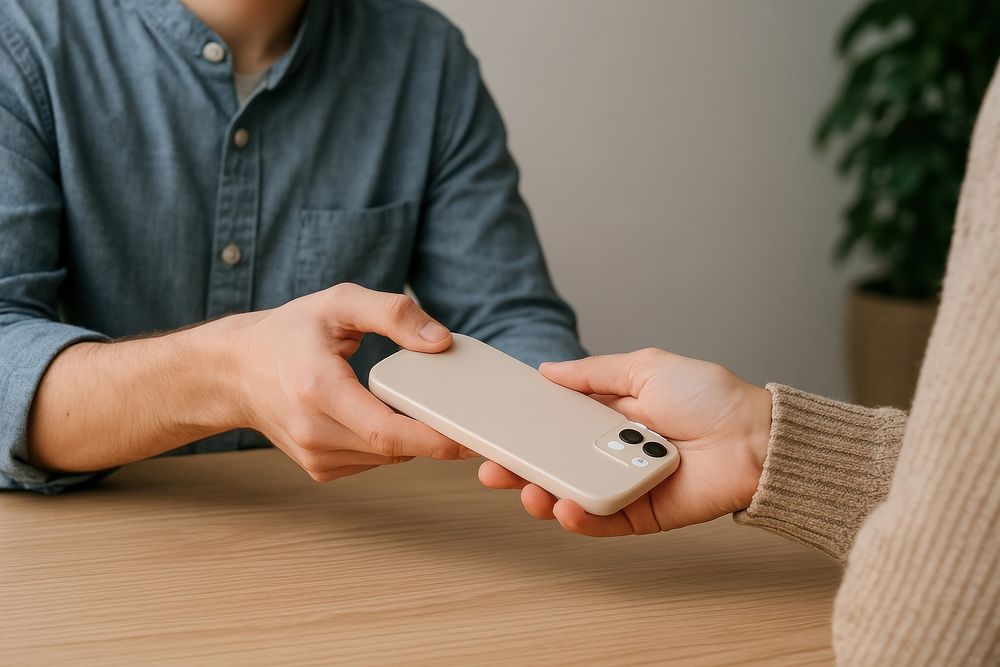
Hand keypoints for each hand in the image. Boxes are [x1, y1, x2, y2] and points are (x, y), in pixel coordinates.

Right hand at [229, 283, 474, 481]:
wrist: (234, 371)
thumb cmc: (288, 332)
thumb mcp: (339, 303)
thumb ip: (393, 314)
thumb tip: (441, 342)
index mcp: (318, 389)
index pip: (386, 431)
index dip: (434, 440)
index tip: (471, 436)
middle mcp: (313, 430)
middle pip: (393, 450)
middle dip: (435, 437)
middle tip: (469, 417)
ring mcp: (314, 456)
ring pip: (387, 458)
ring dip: (412, 439)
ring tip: (425, 407)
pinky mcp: (318, 468)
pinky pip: (371, 461)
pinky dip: (388, 443)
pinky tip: (386, 415)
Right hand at [478, 349, 772, 534]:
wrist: (756, 438)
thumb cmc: (710, 397)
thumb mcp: (645, 368)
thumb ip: (594, 374)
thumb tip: (547, 371)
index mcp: (609, 415)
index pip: (554, 426)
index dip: (525, 431)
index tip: (494, 432)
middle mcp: (611, 452)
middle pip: (555, 465)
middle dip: (521, 469)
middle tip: (493, 470)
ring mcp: (624, 484)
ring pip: (572, 495)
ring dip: (543, 496)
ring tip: (527, 492)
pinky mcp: (643, 515)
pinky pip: (605, 521)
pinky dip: (581, 518)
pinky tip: (562, 509)